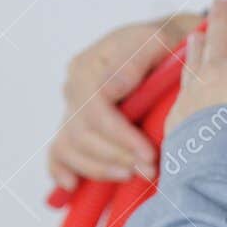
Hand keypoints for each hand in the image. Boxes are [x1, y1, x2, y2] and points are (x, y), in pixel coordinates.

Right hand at [48, 13, 197, 191]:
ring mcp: (71, 108)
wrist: (168, 46)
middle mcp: (73, 88)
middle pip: (82, 134)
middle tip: (150, 171)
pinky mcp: (75, 126)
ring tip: (131, 176)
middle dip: (116, 157)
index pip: (96, 110)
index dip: (121, 137)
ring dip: (99, 168)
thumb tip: (111, 89)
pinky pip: (58, 152)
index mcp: (87, 66)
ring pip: (69, 147)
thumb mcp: (157, 40)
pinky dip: (61, 170)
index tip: (149, 154)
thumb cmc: (165, 43)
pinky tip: (72, 186)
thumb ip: (135, 60)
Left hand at [163, 0, 226, 139]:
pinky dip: (188, 66)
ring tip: (200, 31)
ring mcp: (195, 89)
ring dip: (200, 38)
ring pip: (197, 53)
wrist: (221, 178)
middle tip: (221, 2)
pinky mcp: (178, 110)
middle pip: (220, 32)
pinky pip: (183, 79)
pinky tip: (188, 66)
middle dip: (222, 14)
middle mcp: (219, 71)